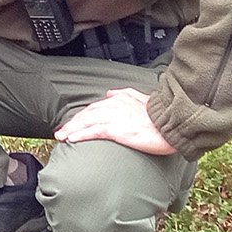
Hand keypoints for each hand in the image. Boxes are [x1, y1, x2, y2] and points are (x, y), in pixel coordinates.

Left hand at [53, 87, 177, 155]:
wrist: (172, 124)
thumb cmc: (161, 116)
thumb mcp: (142, 99)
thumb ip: (125, 93)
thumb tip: (110, 92)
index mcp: (119, 99)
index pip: (95, 107)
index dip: (82, 116)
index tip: (73, 123)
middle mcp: (113, 105)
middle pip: (86, 114)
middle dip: (72, 123)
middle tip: (59, 132)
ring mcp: (114, 117)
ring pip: (86, 122)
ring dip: (71, 129)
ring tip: (60, 136)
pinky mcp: (116, 129)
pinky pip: (93, 131)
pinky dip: (80, 134)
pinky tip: (71, 139)